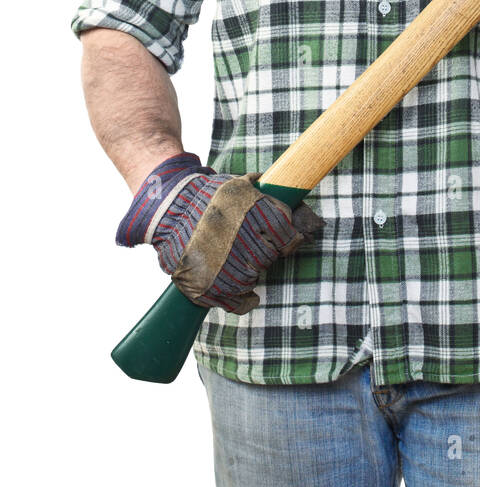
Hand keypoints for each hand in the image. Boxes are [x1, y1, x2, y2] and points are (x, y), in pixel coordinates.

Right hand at [116, 153, 322, 312]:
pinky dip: (242, 301)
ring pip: (252, 278)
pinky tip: (244, 294)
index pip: (287, 237)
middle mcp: (238, 237)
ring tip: (235, 260)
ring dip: (249, 272)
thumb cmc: (208, 194)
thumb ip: (270, 198)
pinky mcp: (203, 283)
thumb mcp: (242, 185)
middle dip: (263, 254)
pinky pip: (235, 301)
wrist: (167, 205)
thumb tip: (305, 213)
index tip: (284, 241)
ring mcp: (220, 263)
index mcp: (251, 211)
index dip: (288, 240)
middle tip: (250, 247)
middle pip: (267, 258)